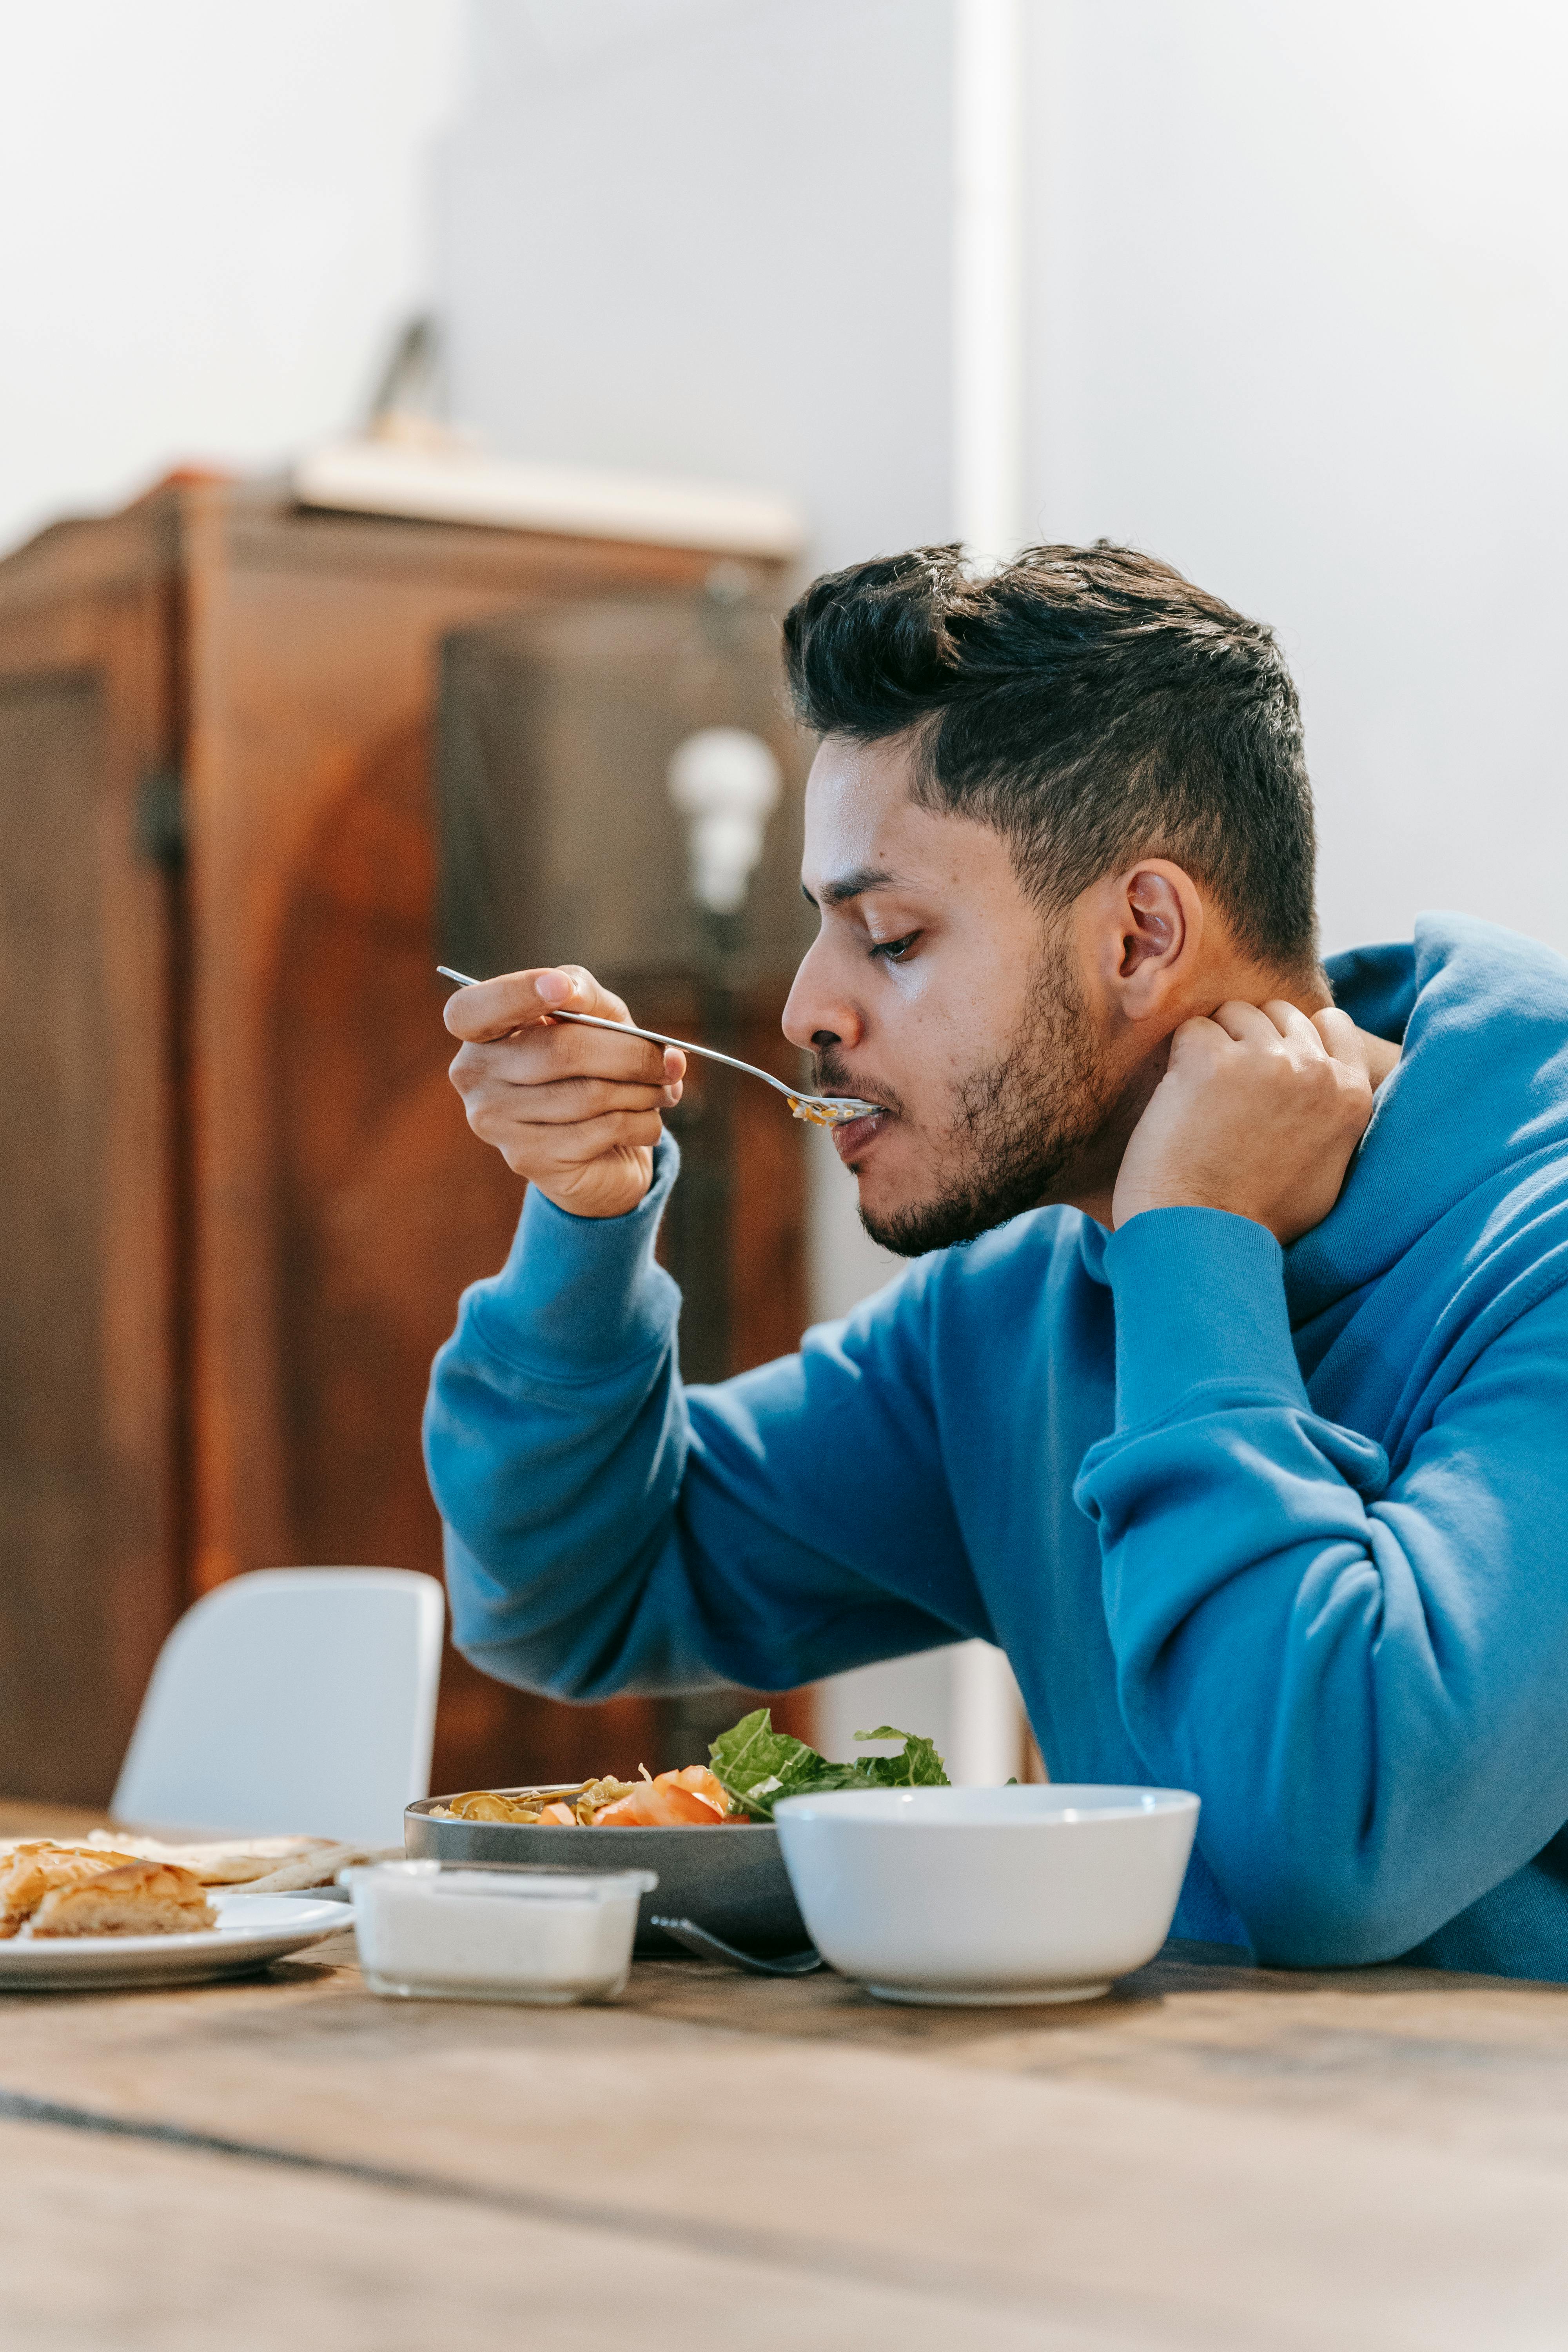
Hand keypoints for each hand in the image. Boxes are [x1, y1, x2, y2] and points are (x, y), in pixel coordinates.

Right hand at [445, 965, 683, 1218]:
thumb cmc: (592, 1069)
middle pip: (561, 1051)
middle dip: (632, 1054)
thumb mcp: (593, 1018)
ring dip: (644, 1092)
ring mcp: (495, 1123)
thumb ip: (583, 994)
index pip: (469, 1011)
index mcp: (479, 1033)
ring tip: (663, 1091)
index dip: (517, 994)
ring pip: (588, 1095)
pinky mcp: (529, 1160)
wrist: (600, 1152)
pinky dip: (641, 1123)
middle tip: (670, 1061)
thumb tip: (572, 991)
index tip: (563, 987)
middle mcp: (475, 1077)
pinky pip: (600, 1131)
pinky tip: (646, 1123)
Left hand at [1112, 1001, 1375, 1243]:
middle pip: (1279, 1014)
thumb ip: (1333, 1120)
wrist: (1205, 1241)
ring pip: (1234, 1014)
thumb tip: (1332, 1088)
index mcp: (1351, 1096)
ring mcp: (1264, 1060)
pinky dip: (1179, 1060)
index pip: (1331, 1023)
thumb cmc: (1258, 1219)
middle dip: (1249, 1040)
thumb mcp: (1327, 1172)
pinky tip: (1178, 1104)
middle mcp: (1315, 1070)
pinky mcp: (1210, 1059)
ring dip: (1213, 1047)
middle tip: (1225, 1095)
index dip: (1292, 1037)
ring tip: (1202, 1104)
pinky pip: (1192, 1030)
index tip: (1267, 1067)